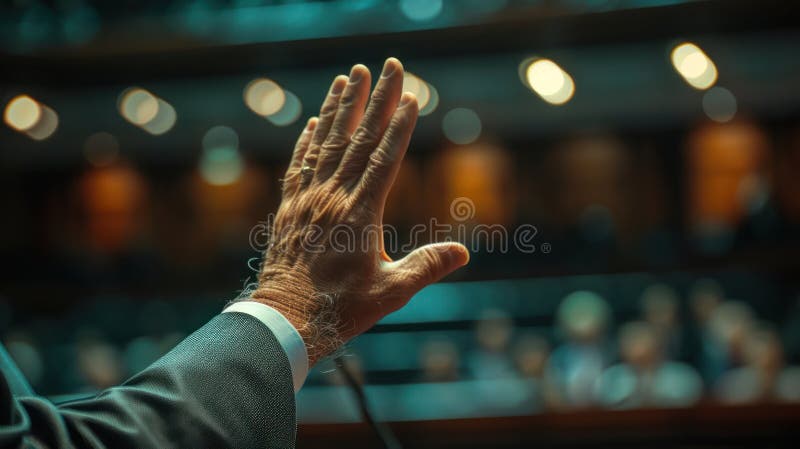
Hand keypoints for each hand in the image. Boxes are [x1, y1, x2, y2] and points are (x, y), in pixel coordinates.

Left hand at [252, 58, 468, 364]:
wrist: (283, 321)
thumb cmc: (339, 310)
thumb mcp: (391, 292)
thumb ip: (426, 266)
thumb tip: (463, 253)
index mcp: (358, 214)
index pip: (384, 159)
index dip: (399, 125)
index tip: (411, 96)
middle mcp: (330, 199)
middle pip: (357, 139)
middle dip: (375, 100)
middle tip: (387, 66)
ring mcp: (306, 201)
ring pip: (325, 144)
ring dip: (339, 108)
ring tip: (349, 77)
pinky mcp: (288, 210)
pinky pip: (298, 165)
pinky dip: (307, 140)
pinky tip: (312, 122)